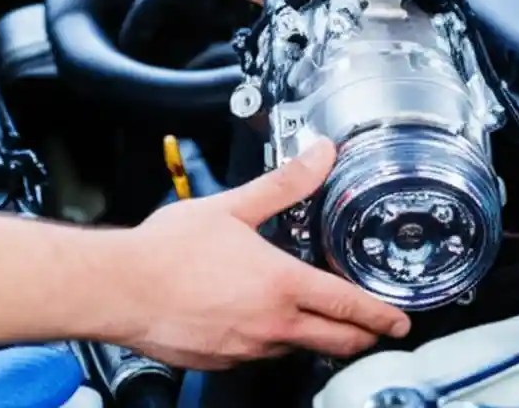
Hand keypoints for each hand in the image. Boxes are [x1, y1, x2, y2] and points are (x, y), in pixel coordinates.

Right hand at [109, 141, 410, 369]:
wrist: (120, 289)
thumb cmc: (167, 251)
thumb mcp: (231, 207)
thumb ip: (283, 184)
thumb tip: (318, 156)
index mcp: (281, 285)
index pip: (349, 307)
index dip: (381, 315)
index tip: (398, 319)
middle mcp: (271, 324)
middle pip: (336, 342)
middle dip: (363, 337)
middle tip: (375, 330)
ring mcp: (247, 348)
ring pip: (297, 349)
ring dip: (313, 337)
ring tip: (311, 317)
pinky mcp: (223, 361)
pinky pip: (259, 354)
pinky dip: (270, 341)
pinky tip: (256, 320)